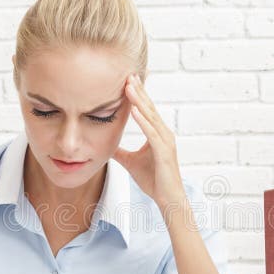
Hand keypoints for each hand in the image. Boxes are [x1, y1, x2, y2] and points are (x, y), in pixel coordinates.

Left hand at [114, 73, 186, 210]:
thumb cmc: (154, 181)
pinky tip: (134, 110)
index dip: (137, 95)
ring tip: (129, 86)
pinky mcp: (164, 152)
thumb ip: (120, 152)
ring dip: (139, 101)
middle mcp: (164, 134)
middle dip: (138, 91)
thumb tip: (106, 146)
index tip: (126, 81)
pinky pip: (152, 134)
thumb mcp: (131, 162)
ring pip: (150, 117)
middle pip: (149, 108)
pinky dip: (143, 121)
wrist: (167, 199)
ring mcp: (165, 142)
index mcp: (157, 134)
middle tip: (128, 74)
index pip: (146, 110)